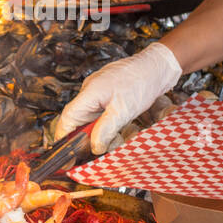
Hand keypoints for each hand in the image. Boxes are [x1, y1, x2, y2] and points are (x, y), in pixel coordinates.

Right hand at [52, 43, 181, 153]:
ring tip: (118, 136)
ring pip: (91, 119)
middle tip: (99, 150)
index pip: (67, 118)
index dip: (64, 138)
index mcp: (89, 93)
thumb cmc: (141, 82)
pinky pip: (101, 114)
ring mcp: (98, 93)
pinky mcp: (108, 95)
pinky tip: (121, 125)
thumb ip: (105, 130)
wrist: (158, 67)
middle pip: (78, 121)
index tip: (66, 155)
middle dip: (86, 138)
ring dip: (101, 131)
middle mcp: (89, 92)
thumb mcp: (123, 111)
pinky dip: (108, 124)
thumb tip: (94, 147)